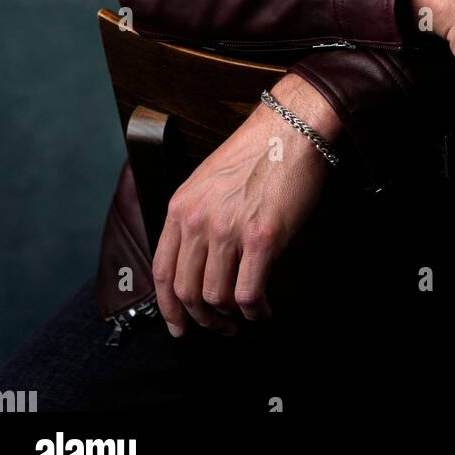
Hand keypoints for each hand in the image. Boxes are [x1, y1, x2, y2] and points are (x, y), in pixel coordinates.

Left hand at [152, 73, 343, 336]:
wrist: (292, 127)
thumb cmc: (259, 151)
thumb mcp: (210, 180)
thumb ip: (199, 216)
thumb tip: (204, 260)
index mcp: (181, 207)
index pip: (162, 272)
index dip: (169, 308)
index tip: (180, 325)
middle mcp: (197, 221)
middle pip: (187, 292)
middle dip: (203, 319)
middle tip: (221, 327)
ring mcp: (228, 230)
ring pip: (216, 298)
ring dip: (231, 318)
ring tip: (246, 316)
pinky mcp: (261, 237)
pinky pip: (248, 293)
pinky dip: (254, 310)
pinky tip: (263, 308)